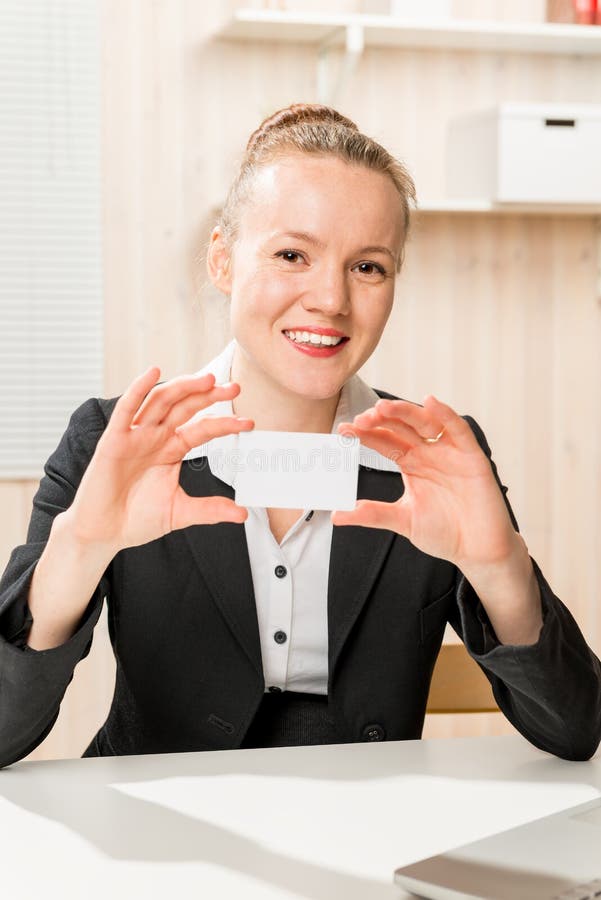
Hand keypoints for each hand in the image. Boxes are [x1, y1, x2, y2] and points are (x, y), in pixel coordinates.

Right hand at [64, 367, 253, 552]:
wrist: (104, 532)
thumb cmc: (136, 519)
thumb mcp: (180, 512)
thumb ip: (210, 509)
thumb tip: (242, 513)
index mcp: (171, 450)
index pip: (202, 429)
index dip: (225, 424)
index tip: (249, 423)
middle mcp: (155, 437)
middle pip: (185, 407)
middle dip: (209, 395)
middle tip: (234, 388)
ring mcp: (135, 435)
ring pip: (161, 401)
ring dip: (183, 387)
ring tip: (207, 379)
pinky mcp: (114, 439)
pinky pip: (127, 409)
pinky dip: (139, 388)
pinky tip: (153, 372)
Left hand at [331, 395, 518, 570]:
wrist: (478, 551)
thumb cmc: (445, 533)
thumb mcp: (402, 521)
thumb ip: (373, 514)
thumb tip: (338, 515)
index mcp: (411, 464)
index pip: (384, 442)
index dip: (365, 435)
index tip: (342, 430)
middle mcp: (429, 453)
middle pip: (401, 428)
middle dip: (381, 420)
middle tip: (361, 418)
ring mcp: (450, 453)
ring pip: (425, 423)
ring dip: (405, 412)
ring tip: (383, 408)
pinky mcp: (472, 457)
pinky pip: (458, 430)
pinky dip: (445, 415)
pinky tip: (430, 403)